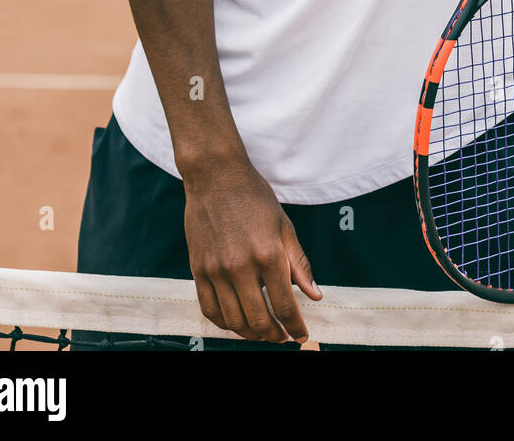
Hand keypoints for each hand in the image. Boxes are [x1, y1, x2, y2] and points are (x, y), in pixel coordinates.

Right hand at [183, 157, 320, 343]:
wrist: (216, 175)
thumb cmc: (254, 197)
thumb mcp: (284, 226)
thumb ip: (299, 264)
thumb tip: (315, 296)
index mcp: (268, 254)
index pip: (285, 306)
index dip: (294, 327)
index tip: (300, 335)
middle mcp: (241, 266)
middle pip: (259, 320)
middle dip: (273, 335)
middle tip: (280, 337)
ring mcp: (216, 270)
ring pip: (233, 320)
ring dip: (249, 333)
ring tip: (260, 331)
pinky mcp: (198, 269)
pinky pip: (209, 309)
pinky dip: (224, 323)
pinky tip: (235, 321)